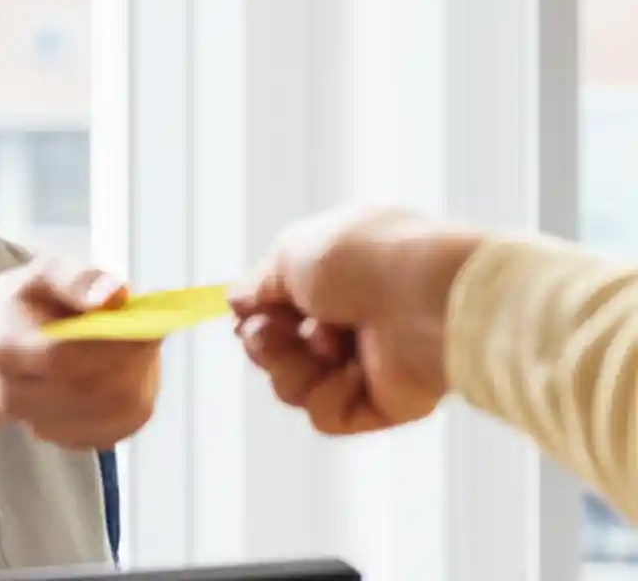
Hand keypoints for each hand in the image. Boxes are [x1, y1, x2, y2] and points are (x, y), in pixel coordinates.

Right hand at [0, 258, 161, 448]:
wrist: (17, 336)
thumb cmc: (40, 300)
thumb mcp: (51, 272)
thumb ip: (79, 280)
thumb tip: (115, 296)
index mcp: (5, 350)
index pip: (62, 359)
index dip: (112, 344)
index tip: (147, 322)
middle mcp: (14, 397)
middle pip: (91, 391)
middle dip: (132, 361)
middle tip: (151, 331)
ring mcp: (41, 425)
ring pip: (112, 414)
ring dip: (138, 379)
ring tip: (137, 349)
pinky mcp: (72, 440)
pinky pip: (120, 429)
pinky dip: (136, 398)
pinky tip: (128, 373)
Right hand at [229, 206, 484, 434]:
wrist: (429, 298)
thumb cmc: (365, 259)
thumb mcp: (292, 251)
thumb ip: (258, 282)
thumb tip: (236, 301)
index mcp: (337, 276)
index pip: (278, 308)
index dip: (256, 317)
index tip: (247, 315)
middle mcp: (350, 319)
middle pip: (275, 352)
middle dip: (265, 344)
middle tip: (273, 333)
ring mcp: (366, 363)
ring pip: (293, 387)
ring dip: (295, 367)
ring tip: (327, 344)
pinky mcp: (383, 403)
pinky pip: (327, 415)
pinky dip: (330, 394)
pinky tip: (353, 372)